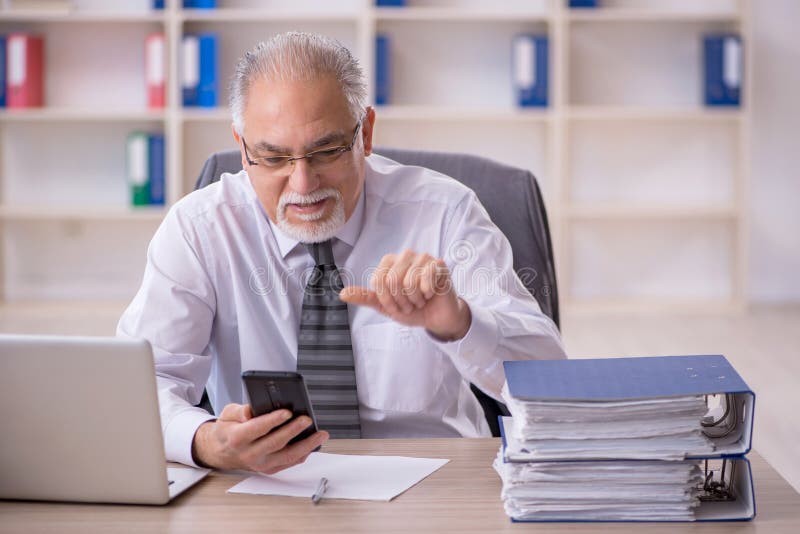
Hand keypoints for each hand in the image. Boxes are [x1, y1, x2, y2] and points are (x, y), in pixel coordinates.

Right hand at [192, 403, 328, 473]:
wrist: (222, 452)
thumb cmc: (228, 430)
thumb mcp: (227, 414)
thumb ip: (239, 411)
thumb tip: (250, 411)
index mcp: (237, 438)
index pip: (257, 429)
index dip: (273, 421)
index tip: (287, 412)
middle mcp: (249, 454)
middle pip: (275, 443)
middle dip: (293, 430)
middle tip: (307, 420)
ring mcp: (261, 464)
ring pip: (287, 456)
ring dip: (306, 445)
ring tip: (320, 434)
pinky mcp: (270, 469)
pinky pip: (290, 463)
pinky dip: (304, 454)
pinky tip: (313, 444)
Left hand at [339, 250, 470, 340]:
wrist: (436, 317)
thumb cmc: (412, 308)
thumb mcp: (385, 306)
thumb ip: (366, 298)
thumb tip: (342, 294)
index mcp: (389, 263)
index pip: (378, 281)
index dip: (387, 300)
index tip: (396, 306)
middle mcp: (404, 256)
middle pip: (392, 281)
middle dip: (401, 301)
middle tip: (411, 304)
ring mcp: (422, 258)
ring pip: (409, 282)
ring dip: (415, 299)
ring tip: (421, 299)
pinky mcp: (438, 264)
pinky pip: (425, 279)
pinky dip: (427, 293)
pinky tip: (431, 293)